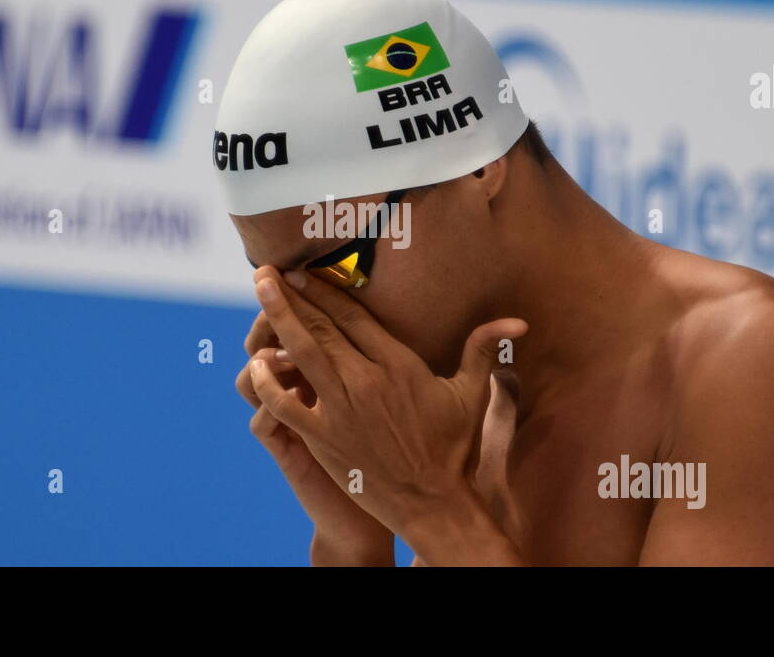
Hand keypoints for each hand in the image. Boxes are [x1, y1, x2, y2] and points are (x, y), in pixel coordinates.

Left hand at [247, 265, 527, 540]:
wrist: (434, 502)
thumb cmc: (453, 448)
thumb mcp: (472, 395)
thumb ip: (483, 350)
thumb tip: (517, 322)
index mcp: (398, 365)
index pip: (354, 316)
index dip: (326, 291)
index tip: (306, 272)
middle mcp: (366, 380)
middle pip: (322, 326)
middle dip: (293, 295)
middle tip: (269, 271)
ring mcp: (342, 410)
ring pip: (301, 353)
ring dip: (277, 319)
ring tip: (261, 292)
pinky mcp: (324, 439)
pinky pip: (287, 404)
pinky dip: (269, 382)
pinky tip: (256, 363)